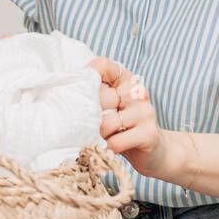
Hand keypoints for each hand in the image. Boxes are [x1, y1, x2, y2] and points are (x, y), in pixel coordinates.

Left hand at [86, 57, 182, 182]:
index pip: (102, 65)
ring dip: (100, 135)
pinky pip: (116, 141)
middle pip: (99, 97)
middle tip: (92, 126)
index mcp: (126, 80)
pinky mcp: (149, 133)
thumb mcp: (108, 108)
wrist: (155, 152)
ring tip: (105, 138)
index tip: (82, 95)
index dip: (87, 78)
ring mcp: (145, 111)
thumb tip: (63, 92)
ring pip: (106, 122)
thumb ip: (94, 95)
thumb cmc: (123, 129)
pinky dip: (109, 148)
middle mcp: (137, 91)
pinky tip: (114, 147)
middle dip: (90, 117)